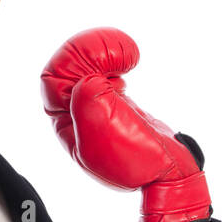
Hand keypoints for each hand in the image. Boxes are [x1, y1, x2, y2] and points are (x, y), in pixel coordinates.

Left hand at [40, 27, 211, 221]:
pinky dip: (114, 61)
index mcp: (66, 124)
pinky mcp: (115, 103)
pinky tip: (128, 65)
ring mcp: (96, 107)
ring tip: (127, 56)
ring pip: (86, 68)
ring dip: (104, 53)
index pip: (51, 79)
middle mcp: (76, 114)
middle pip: (67, 68)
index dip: (73, 60)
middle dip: (90, 51)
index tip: (103, 61)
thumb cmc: (138, 159)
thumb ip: (89, 102)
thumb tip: (89, 80)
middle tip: (119, 54)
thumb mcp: (105, 134)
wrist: (170, 170)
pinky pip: (104, 73)